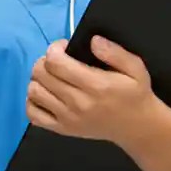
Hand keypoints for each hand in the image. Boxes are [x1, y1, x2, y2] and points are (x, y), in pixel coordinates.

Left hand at [26, 36, 159, 144]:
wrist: (137, 127)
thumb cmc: (135, 95)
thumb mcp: (135, 68)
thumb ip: (115, 52)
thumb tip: (93, 41)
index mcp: (95, 86)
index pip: (56, 63)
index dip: (55, 49)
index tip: (64, 47)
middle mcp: (77, 103)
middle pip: (41, 74)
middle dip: (45, 60)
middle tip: (59, 60)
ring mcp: (67, 118)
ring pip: (34, 92)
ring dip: (39, 79)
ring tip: (53, 76)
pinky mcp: (62, 129)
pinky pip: (33, 114)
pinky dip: (33, 101)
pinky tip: (46, 94)